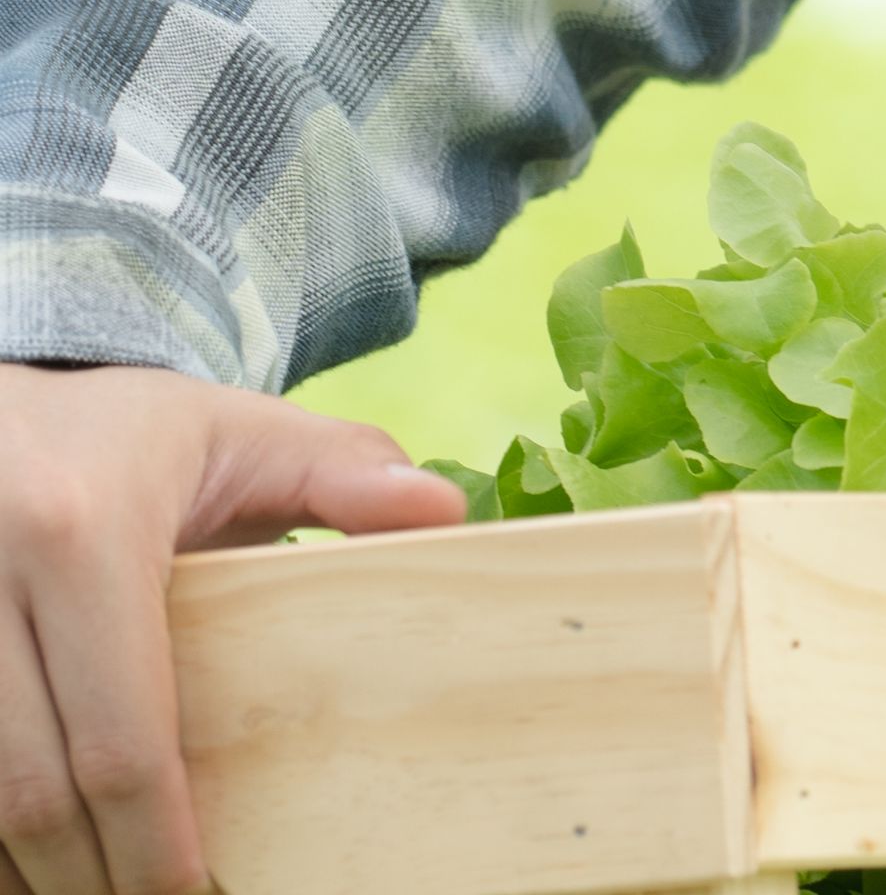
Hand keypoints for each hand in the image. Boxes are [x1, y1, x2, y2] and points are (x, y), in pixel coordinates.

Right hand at [0, 363, 464, 894]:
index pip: (120, 733)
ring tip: (100, 888)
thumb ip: (346, 472)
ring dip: (28, 868)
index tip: (192, 889)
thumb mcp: (244, 435)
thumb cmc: (132, 438)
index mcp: (81, 532)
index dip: (153, 837)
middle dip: (91, 875)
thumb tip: (445, 512)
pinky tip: (32, 857)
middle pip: (31, 790)